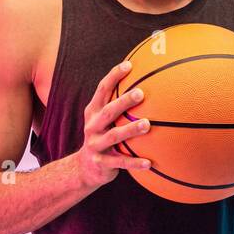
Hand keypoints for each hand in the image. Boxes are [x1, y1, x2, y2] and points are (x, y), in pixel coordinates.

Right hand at [76, 60, 151, 189]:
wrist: (84, 168)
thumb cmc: (102, 137)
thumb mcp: (104, 120)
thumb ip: (118, 105)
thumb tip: (146, 83)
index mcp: (93, 112)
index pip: (102, 89)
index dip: (114, 76)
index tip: (129, 65)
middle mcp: (92, 126)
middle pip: (108, 111)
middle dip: (123, 101)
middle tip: (140, 93)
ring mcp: (95, 145)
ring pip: (114, 136)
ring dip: (130, 130)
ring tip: (147, 124)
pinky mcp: (101, 163)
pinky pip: (120, 162)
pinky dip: (134, 163)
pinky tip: (149, 162)